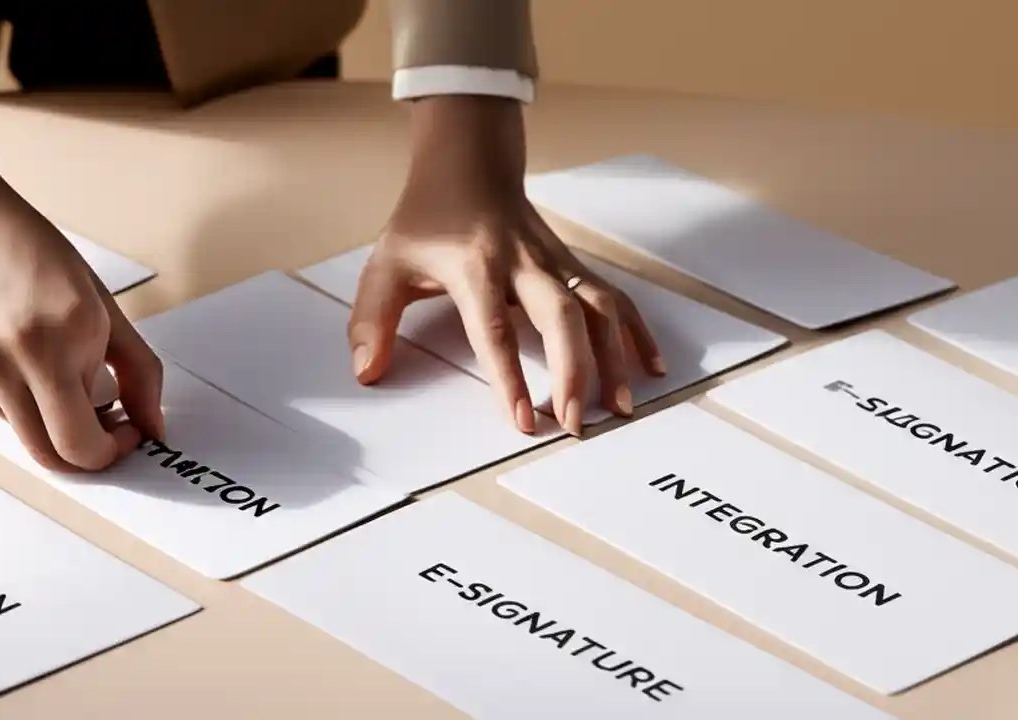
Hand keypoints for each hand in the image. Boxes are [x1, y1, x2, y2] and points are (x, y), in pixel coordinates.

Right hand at [0, 86, 164, 470]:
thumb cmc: (24, 243)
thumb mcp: (98, 298)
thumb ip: (135, 365)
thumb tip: (153, 423)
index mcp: (71, 331)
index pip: (93, 438)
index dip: (117, 447)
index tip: (130, 430)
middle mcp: (21, 353)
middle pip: (58, 455)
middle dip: (91, 454)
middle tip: (108, 430)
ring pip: (25, 435)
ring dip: (55, 426)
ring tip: (66, 385)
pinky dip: (19, 398)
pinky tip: (19, 355)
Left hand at [348, 96, 664, 435]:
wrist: (468, 163)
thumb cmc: (426, 220)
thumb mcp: (386, 264)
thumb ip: (372, 320)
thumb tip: (367, 372)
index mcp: (474, 267)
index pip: (494, 329)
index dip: (510, 378)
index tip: (523, 420)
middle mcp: (523, 263)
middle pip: (561, 316)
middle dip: (575, 371)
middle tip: (579, 423)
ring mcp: (555, 261)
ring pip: (598, 306)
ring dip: (615, 357)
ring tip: (623, 406)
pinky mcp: (574, 263)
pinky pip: (613, 297)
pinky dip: (636, 331)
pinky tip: (650, 365)